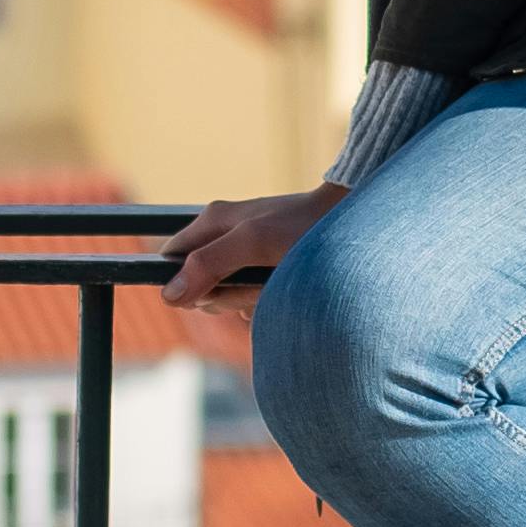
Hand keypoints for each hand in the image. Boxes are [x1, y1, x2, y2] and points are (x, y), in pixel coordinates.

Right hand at [166, 187, 340, 308]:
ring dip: (252, 302)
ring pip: (229, 298)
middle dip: (228, 296)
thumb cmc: (305, 228)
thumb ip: (209, 264)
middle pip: (202, 287)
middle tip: (258, 284)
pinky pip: (252, 302)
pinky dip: (267, 305)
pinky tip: (287, 294)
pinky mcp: (266, 273)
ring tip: (279, 284)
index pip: (171, 260)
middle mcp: (225, 238)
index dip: (185, 284)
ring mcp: (247, 258)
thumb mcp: (253, 242)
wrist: (355, 225)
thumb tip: (170, 295)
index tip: (212, 290)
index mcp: (213, 222)